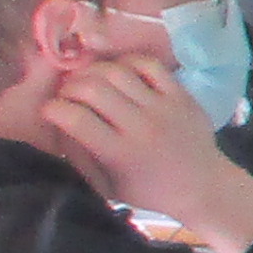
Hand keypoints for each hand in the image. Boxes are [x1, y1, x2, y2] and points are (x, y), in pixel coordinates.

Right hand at [46, 49, 252, 252]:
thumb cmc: (149, 190)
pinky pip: (148, 65)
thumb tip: (56, 126)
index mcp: (120, 154)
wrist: (202, 186)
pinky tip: (118, 73)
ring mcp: (163, 107)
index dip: (52, 109)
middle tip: (67, 94)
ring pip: (117, 71)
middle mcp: (141, 127)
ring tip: (88, 81)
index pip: (75, 119)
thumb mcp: (107, 186)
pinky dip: (126, 62)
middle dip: (69, 87)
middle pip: (92, 88)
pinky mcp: (181, 94)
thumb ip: (80, 158)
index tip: (49, 111)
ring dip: (93, 71)